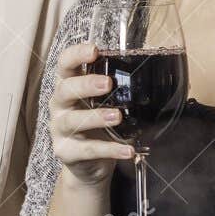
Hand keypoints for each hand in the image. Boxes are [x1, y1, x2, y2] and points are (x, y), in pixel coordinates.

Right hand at [49, 41, 135, 187]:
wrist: (89, 165)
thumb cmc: (99, 126)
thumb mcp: (106, 104)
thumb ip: (119, 90)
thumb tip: (154, 71)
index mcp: (69, 86)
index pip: (65, 64)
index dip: (76, 55)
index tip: (94, 51)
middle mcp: (60, 105)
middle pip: (65, 89)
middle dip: (86, 84)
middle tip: (108, 84)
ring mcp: (60, 129)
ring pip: (73, 120)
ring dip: (96, 117)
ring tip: (117, 117)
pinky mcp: (66, 152)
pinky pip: (87, 150)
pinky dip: (110, 150)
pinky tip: (128, 150)